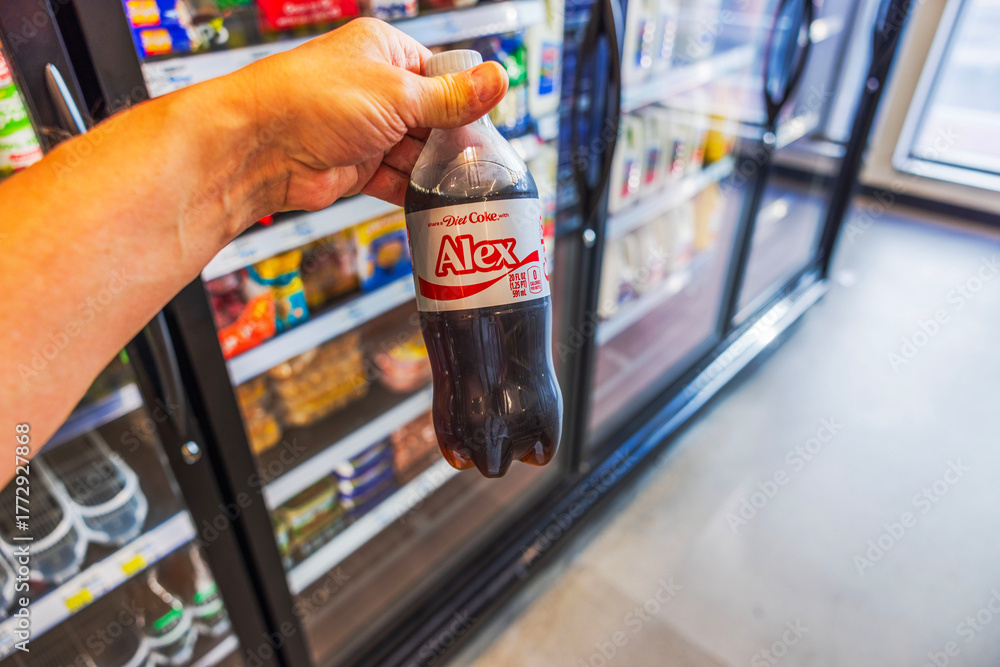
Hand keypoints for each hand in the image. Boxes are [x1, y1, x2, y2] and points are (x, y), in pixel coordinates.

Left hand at [238, 18, 508, 210]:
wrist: (260, 147)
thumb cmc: (313, 100)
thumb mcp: (397, 94)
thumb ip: (451, 98)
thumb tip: (498, 79)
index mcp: (384, 52)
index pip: (440, 74)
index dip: (464, 99)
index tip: (485, 123)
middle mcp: (375, 89)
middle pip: (432, 117)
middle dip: (452, 141)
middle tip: (479, 162)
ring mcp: (365, 130)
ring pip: (416, 152)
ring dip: (434, 171)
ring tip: (461, 186)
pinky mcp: (357, 167)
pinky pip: (396, 180)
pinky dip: (414, 191)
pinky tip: (434, 201)